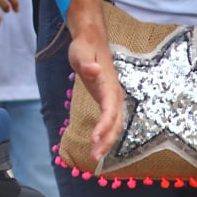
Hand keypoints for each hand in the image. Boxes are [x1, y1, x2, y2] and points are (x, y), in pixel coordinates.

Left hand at [67, 29, 125, 167]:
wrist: (92, 40)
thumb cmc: (84, 47)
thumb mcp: (81, 53)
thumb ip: (86, 63)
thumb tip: (93, 70)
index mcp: (109, 84)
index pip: (109, 109)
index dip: (104, 125)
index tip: (94, 138)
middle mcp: (114, 93)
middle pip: (115, 122)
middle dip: (106, 140)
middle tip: (94, 157)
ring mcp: (112, 97)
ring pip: (115, 124)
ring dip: (107, 141)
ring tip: (94, 156)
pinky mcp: (107, 100)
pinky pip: (110, 121)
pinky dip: (105, 134)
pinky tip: (97, 145)